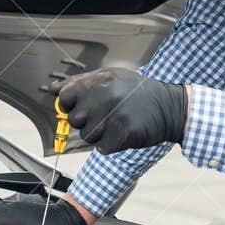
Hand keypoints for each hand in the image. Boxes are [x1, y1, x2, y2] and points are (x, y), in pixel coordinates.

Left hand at [58, 69, 187, 152]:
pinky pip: (102, 148)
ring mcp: (113, 117)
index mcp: (100, 81)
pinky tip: (123, 133)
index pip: (65, 97)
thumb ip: (82, 82)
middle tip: (106, 115)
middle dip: (87, 121)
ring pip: (88, 136)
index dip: (69, 106)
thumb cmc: (137, 92)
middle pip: (75, 120)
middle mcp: (104, 97)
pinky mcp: (121, 135)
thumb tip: (55, 90)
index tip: (79, 107)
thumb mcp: (112, 77)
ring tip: (116, 123)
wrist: (170, 106)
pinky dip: (111, 145)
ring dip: (99, 135)